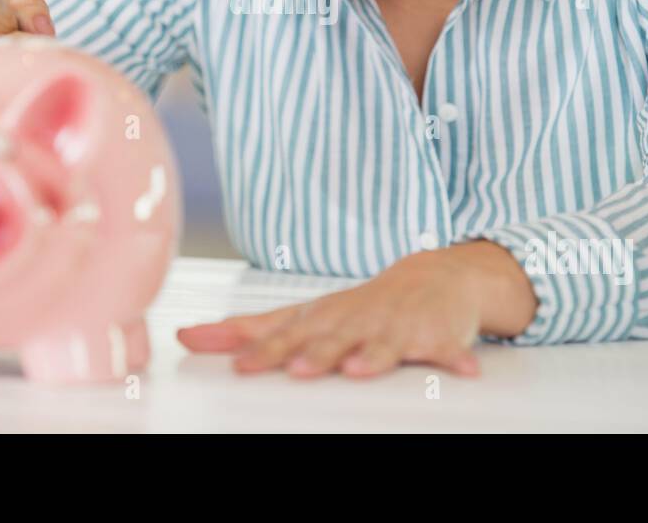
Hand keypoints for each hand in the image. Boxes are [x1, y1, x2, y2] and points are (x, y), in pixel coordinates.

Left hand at [177, 241, 537, 378]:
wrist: (436, 277)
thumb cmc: (362, 305)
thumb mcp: (305, 314)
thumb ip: (248, 330)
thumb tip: (187, 336)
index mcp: (326, 318)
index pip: (290, 337)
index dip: (266, 351)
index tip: (241, 365)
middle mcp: (360, 320)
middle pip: (336, 339)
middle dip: (317, 354)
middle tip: (299, 369)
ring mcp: (399, 326)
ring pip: (387, 344)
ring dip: (375, 354)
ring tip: (362, 368)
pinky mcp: (439, 335)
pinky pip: (449, 349)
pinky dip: (454, 357)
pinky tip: (460, 370)